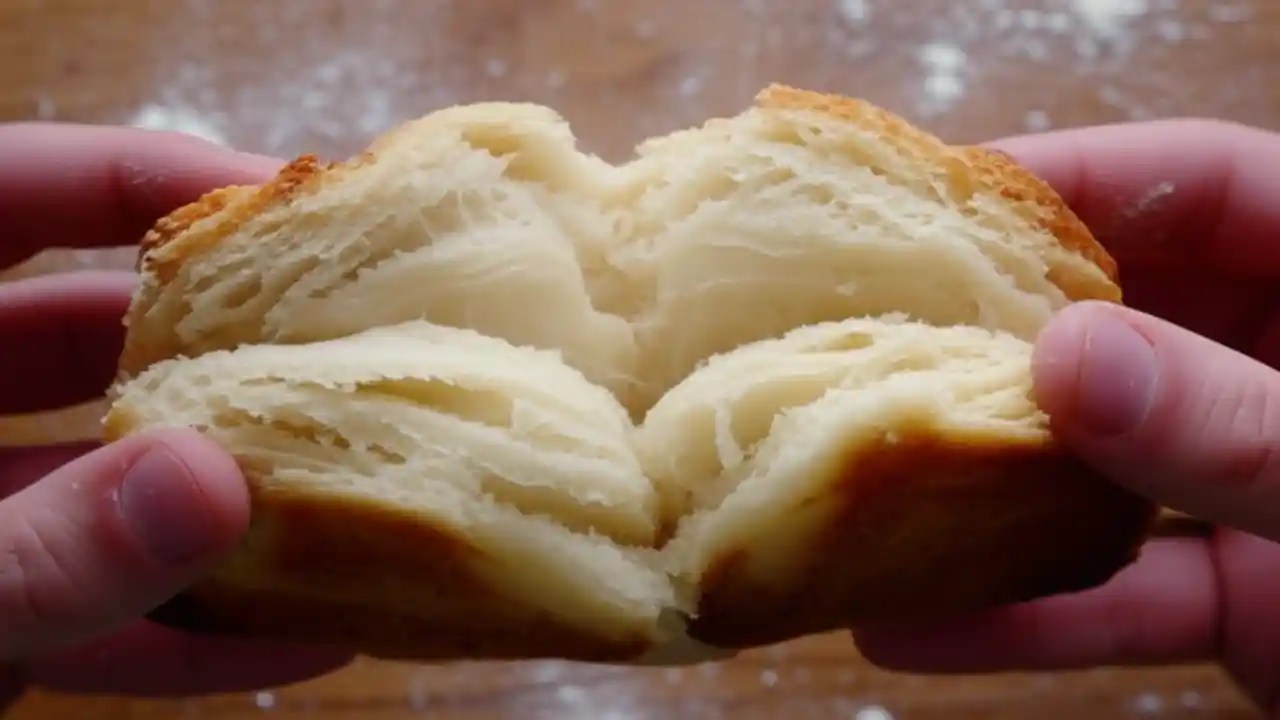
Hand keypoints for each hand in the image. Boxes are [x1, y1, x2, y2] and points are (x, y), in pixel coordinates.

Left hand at [0, 124, 352, 704]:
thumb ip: (28, 555)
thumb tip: (215, 485)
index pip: (11, 191)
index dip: (150, 178)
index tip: (297, 208)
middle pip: (90, 335)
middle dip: (229, 350)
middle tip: (362, 359)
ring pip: (103, 479)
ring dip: (226, 503)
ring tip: (364, 498)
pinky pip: (83, 598)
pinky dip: (179, 625)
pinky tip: (292, 639)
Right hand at [853, 120, 1279, 714]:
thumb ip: (1249, 427)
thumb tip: (1069, 356)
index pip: (1212, 187)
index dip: (1077, 179)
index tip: (942, 201)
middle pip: (1128, 323)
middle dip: (996, 343)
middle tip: (861, 344)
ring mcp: (1271, 487)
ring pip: (1105, 470)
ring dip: (985, 494)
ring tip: (856, 489)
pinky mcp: (1250, 598)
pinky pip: (1121, 595)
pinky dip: (1027, 617)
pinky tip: (917, 626)